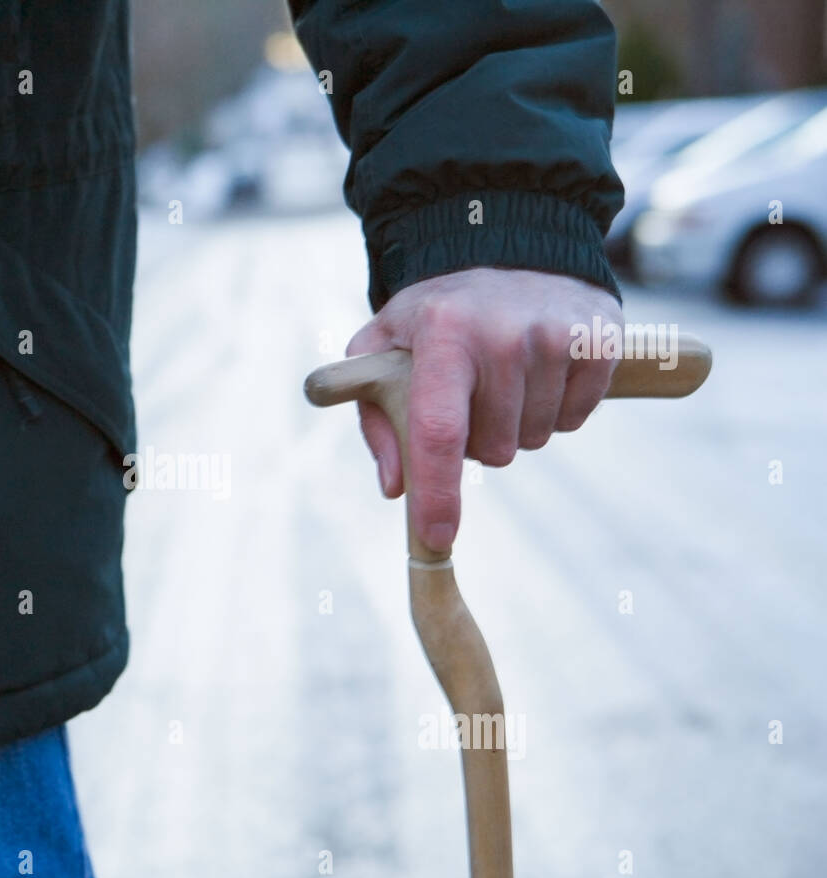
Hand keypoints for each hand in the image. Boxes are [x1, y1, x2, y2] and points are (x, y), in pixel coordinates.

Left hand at [347, 267, 622, 552]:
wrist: (508, 240)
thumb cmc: (435, 313)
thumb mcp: (384, 347)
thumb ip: (377, 418)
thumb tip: (397, 488)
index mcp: (443, 335)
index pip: (439, 431)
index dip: (438, 492)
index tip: (437, 536)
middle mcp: (503, 335)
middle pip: (494, 449)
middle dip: (479, 442)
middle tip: (470, 396)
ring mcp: (557, 336)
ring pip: (538, 439)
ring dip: (518, 426)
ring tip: (504, 377)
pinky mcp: (600, 341)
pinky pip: (577, 419)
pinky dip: (557, 410)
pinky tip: (539, 372)